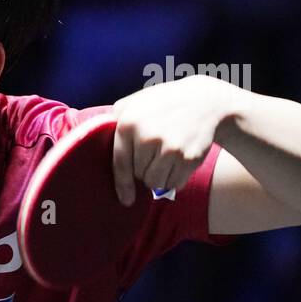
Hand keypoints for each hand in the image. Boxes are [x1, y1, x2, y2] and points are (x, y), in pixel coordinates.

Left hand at [111, 74, 235, 205]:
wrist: (207, 102)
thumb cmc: (164, 104)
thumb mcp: (136, 101)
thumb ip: (116, 117)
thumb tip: (93, 136)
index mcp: (129, 123)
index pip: (119, 163)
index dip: (122, 184)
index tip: (125, 200)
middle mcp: (147, 136)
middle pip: (139, 175)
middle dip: (146, 169)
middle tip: (157, 151)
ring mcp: (169, 148)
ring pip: (156, 183)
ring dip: (160, 176)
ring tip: (168, 155)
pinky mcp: (188, 158)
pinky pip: (174, 183)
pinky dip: (176, 178)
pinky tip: (181, 159)